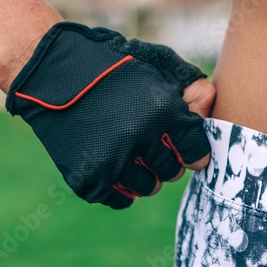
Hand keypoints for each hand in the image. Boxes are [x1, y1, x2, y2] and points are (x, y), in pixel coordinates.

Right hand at [6, 22, 213, 208]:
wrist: (56, 73)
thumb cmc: (116, 68)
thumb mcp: (161, 68)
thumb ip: (193, 93)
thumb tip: (211, 116)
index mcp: (163, 112)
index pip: (196, 152)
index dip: (194, 152)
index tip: (188, 151)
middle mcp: (139, 138)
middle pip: (173, 171)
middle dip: (169, 162)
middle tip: (156, 149)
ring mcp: (111, 161)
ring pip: (149, 188)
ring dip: (147, 177)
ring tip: (137, 159)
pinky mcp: (88, 177)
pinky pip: (120, 199)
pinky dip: (122, 189)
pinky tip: (119, 170)